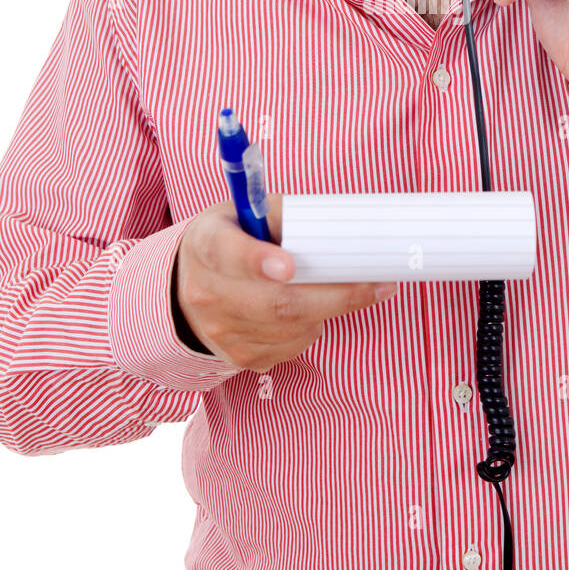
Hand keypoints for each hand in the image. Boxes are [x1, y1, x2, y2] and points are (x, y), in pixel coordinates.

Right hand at [174, 197, 397, 370]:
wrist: (192, 284)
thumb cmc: (234, 239)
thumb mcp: (247, 213)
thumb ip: (284, 216)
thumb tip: (341, 227)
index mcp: (207, 244)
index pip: (227, 251)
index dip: (258, 260)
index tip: (289, 266)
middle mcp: (206, 291)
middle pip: (274, 303)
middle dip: (334, 295)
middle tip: (376, 285)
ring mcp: (221, 329)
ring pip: (290, 328)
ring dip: (328, 310)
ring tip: (346, 290)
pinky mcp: (239, 356)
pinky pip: (291, 346)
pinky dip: (312, 327)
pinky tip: (313, 309)